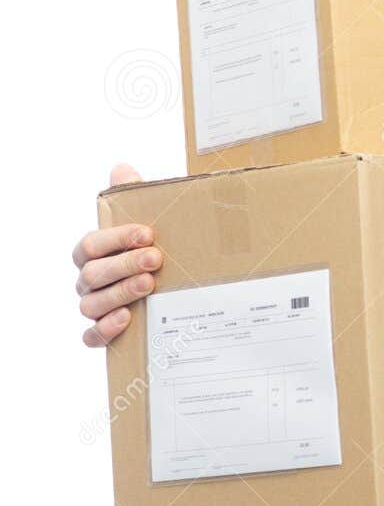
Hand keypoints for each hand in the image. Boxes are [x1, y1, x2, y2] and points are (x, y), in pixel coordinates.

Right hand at [73, 164, 160, 346]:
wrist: (173, 285)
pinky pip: (92, 337)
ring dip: (120, 293)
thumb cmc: (152, 250)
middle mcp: (88, 281)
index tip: (147, 234)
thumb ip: (132, 196)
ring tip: (149, 284)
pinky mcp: (102, 332)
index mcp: (92, 253)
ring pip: (92, 304)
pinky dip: (105, 329)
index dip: (116, 238)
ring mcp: (93, 307)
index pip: (91, 245)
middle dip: (125, 264)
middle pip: (93, 273)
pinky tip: (127, 319)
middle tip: (156, 258)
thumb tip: (122, 169)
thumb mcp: (147, 223)